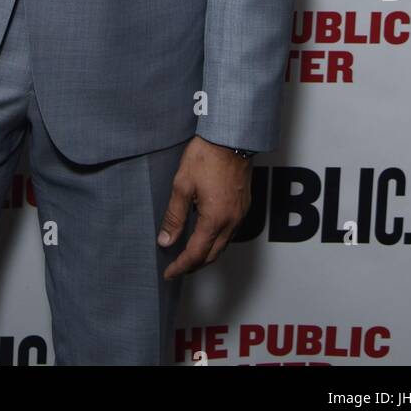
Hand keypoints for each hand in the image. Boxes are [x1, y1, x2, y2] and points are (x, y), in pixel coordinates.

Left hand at [157, 135, 252, 278]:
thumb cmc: (206, 156)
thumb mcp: (182, 185)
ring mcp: (241, 214)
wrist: (231, 137)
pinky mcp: (244, 205)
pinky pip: (231, 232)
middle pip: (212, 255)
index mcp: (215, 219)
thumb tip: (166, 241)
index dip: (181, 266)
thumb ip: (175, 216)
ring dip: (206, 254)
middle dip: (194, 265)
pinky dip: (217, 240)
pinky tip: (206, 234)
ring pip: (223, 245)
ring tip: (189, 254)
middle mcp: (232, 221)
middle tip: (177, 267)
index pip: (196, 254)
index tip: (169, 273)